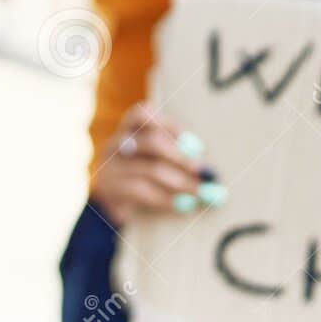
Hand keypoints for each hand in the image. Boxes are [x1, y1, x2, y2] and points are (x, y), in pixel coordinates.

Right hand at [90, 103, 209, 226]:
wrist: (112, 208)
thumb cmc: (142, 182)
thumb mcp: (156, 165)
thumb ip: (177, 161)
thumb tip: (210, 173)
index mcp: (127, 131)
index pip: (143, 113)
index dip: (171, 125)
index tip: (196, 145)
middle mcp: (115, 144)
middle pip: (151, 141)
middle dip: (181, 157)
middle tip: (202, 172)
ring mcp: (110, 166)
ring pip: (150, 169)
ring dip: (180, 182)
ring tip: (199, 193)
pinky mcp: (110, 188)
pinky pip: (142, 191)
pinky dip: (166, 199)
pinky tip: (181, 205)